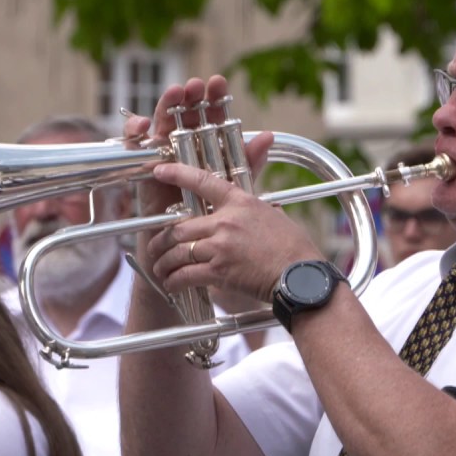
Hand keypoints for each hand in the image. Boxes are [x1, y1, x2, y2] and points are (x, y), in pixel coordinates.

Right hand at [124, 75, 273, 265]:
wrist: (187, 250)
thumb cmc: (210, 219)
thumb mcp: (234, 187)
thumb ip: (248, 162)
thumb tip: (268, 136)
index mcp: (208, 149)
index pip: (211, 118)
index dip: (214, 100)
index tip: (219, 83)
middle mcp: (185, 147)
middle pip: (186, 115)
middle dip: (191, 96)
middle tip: (197, 84)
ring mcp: (163, 155)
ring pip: (162, 122)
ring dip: (166, 105)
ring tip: (174, 93)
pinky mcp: (143, 166)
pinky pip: (136, 144)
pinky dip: (136, 131)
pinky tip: (144, 125)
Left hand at [147, 160, 323, 302]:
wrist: (300, 275)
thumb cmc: (293, 247)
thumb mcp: (274, 214)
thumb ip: (258, 208)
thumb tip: (263, 206)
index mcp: (240, 201)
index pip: (202, 181)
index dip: (177, 174)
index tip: (159, 170)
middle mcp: (226, 221)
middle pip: (179, 227)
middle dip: (162, 241)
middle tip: (155, 248)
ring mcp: (221, 246)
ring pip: (178, 252)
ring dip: (164, 263)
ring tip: (160, 269)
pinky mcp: (220, 271)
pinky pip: (186, 275)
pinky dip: (174, 281)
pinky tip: (171, 285)